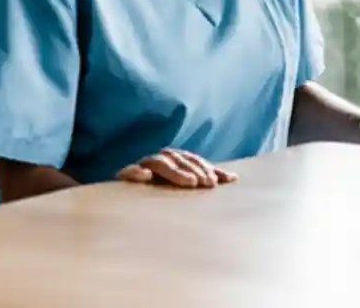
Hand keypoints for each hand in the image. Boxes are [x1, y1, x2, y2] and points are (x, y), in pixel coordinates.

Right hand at [116, 148, 237, 188]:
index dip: (204, 168)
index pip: (191, 160)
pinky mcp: (125, 176)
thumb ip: (209, 177)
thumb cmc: (166, 191)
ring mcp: (142, 166)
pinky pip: (129, 172)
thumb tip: (234, 178)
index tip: (214, 183)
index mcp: (174, 159)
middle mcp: (159, 159)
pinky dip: (136, 172)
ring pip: (159, 162)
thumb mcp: (189, 184)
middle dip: (193, 170)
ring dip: (175, 171)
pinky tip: (145, 177)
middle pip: (177, 159)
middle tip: (204, 185)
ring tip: (189, 183)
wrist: (132, 201)